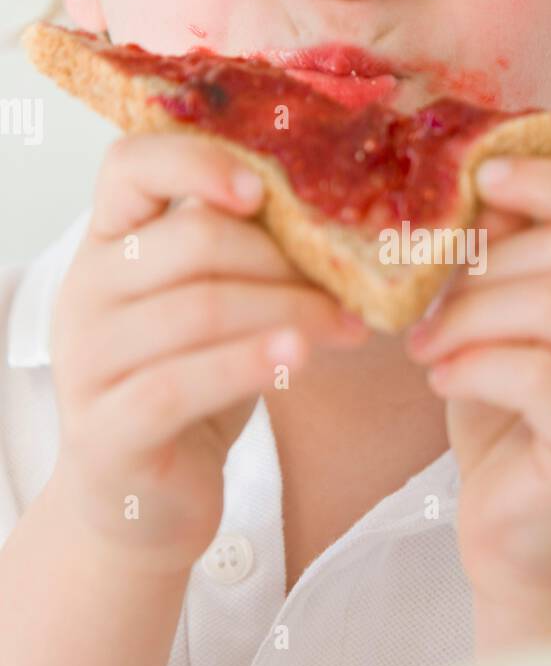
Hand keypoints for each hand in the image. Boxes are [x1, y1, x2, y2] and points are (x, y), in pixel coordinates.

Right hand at [48, 132, 368, 575]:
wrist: (144, 504)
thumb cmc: (192, 389)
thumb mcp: (217, 311)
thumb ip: (246, 259)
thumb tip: (339, 218)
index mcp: (110, 245)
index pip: (130, 165)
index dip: (200, 161)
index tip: (265, 190)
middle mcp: (86, 292)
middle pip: (192, 241)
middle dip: (286, 260)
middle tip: (350, 288)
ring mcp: (88, 362)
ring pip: (199, 309)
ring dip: (290, 310)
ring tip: (348, 327)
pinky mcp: (108, 429)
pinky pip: (182, 382)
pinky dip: (249, 363)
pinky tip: (301, 358)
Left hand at [405, 156, 550, 631]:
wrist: (528, 546)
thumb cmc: (514, 431)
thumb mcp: (505, 332)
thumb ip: (508, 267)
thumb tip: (481, 190)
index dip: (546, 180)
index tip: (478, 177)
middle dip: (481, 266)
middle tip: (427, 303)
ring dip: (470, 315)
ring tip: (428, 346)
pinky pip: (537, 372)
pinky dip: (473, 365)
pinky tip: (442, 380)